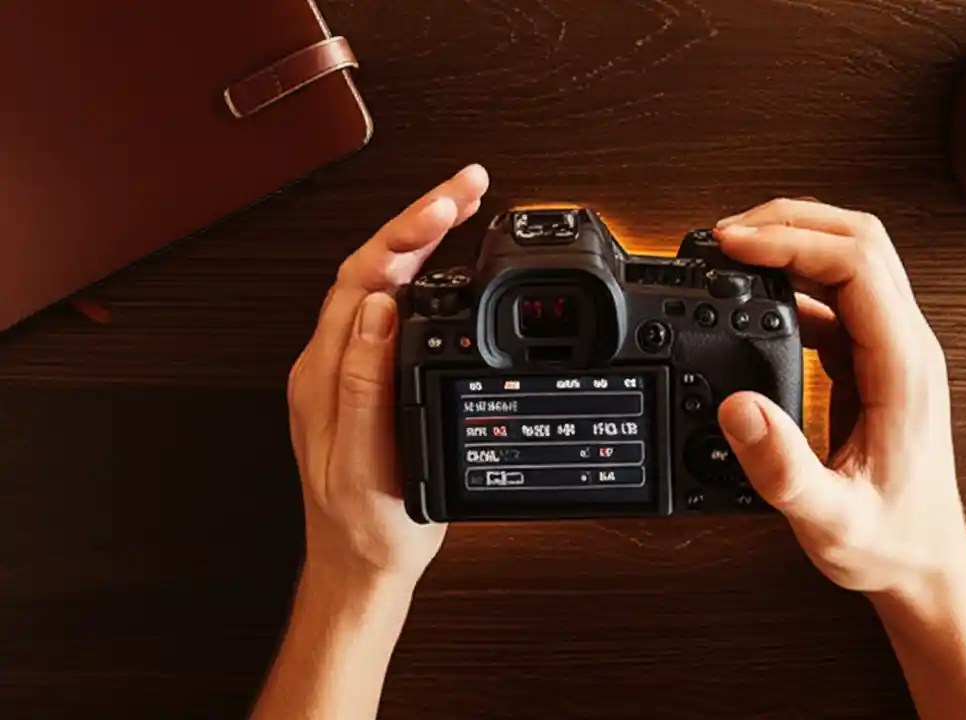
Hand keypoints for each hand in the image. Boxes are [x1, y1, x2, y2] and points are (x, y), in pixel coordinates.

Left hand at [286, 164, 489, 588]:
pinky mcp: (368, 378)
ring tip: (466, 206)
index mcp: (326, 373)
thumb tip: (381, 308)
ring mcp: (348, 366)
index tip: (450, 205)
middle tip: (472, 186)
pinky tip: (448, 264)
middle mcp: (331, 360)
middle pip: (374, 263)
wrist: (361, 562)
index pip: (364, 277)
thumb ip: (364, 383)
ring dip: (423, 237)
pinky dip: (425, 272)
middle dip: (422, 215)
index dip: (406, 232)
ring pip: (383, 279)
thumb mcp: (364, 461)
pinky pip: (394, 306)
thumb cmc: (364, 523)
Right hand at [713, 200, 965, 607]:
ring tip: (734, 255)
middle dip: (789, 221)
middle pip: (857, 240)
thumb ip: (782, 467)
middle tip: (728, 235)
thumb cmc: (892, 542)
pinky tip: (754, 301)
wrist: (923, 565)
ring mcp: (890, 350)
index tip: (736, 245)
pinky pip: (832, 298)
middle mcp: (904, 346)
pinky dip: (790, 283)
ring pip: (847, 260)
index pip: (856, 262)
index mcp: (903, 366)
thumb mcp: (831, 519)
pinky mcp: (871, 362)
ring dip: (791, 244)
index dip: (793, 238)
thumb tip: (737, 408)